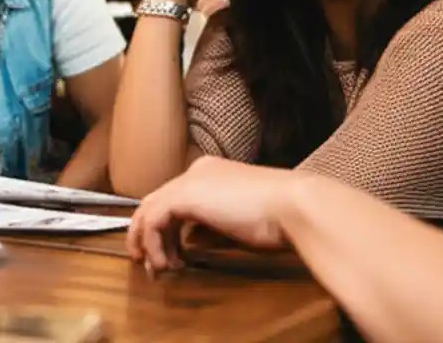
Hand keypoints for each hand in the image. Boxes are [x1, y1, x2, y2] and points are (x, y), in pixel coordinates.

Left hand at [126, 157, 294, 275]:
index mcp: (212, 173)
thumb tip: (191, 242)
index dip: (166, 229)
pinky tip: (165, 263)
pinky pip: (154, 220)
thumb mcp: (238, 224)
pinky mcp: (185, 194)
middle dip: (149, 236)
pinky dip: (153, 244)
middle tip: (149, 264)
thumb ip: (211, 228)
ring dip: (147, 243)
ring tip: (156, 269)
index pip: (176, 198)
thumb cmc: (280, 219)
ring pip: (149, 210)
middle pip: (157, 202)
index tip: (168, 255)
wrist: (294, 208)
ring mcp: (190, 180)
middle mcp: (198, 171)